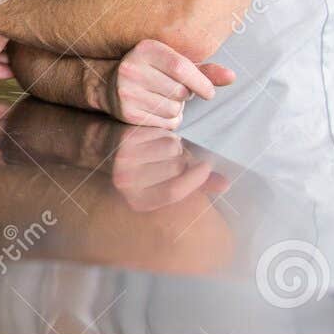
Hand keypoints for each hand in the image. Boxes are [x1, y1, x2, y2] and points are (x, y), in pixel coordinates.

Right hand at [102, 38, 234, 129]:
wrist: (109, 84)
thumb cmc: (150, 72)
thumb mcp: (173, 63)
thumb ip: (202, 70)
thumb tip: (232, 77)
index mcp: (145, 49)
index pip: (181, 67)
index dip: (201, 82)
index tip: (208, 92)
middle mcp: (131, 68)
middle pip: (179, 91)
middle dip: (185, 95)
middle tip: (173, 90)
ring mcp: (126, 91)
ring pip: (173, 109)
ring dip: (176, 108)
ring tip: (162, 98)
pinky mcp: (127, 113)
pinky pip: (164, 123)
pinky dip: (168, 120)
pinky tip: (155, 109)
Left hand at [109, 125, 228, 210]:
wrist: (108, 149)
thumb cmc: (145, 170)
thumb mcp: (166, 183)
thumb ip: (196, 185)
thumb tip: (225, 184)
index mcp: (138, 201)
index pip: (174, 192)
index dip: (196, 179)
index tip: (206, 167)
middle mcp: (127, 182)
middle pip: (176, 167)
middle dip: (185, 159)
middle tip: (178, 157)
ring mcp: (124, 159)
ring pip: (171, 147)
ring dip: (176, 145)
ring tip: (165, 148)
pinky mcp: (125, 138)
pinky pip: (161, 133)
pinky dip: (166, 134)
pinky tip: (156, 138)